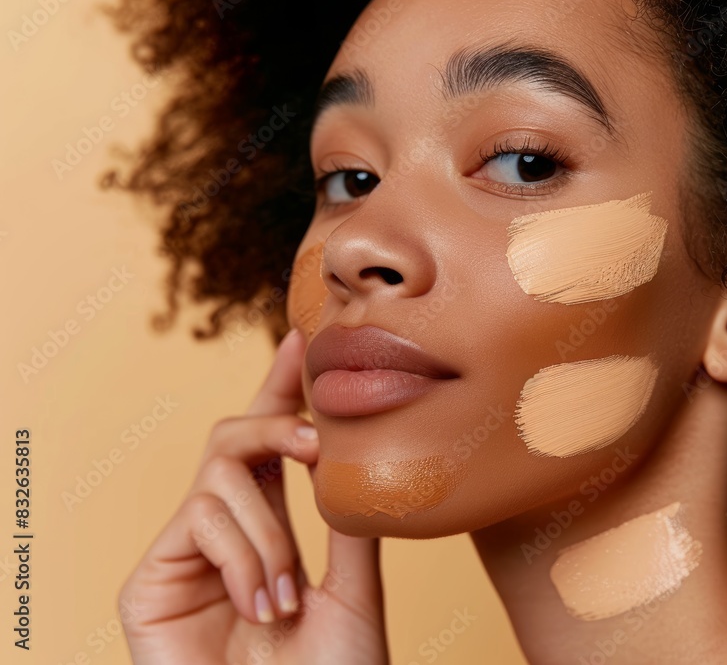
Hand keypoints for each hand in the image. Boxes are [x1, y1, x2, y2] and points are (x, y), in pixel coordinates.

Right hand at [120, 329, 387, 664]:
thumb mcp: (356, 591)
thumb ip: (350, 523)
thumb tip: (359, 457)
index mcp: (277, 528)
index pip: (276, 445)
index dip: (283, 388)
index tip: (304, 337)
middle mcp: (229, 531)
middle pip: (236, 436)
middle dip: (278, 422)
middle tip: (319, 442)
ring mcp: (187, 552)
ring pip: (222, 476)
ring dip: (268, 534)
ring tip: (285, 600)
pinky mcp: (149, 580)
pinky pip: (199, 520)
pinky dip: (242, 556)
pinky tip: (258, 606)